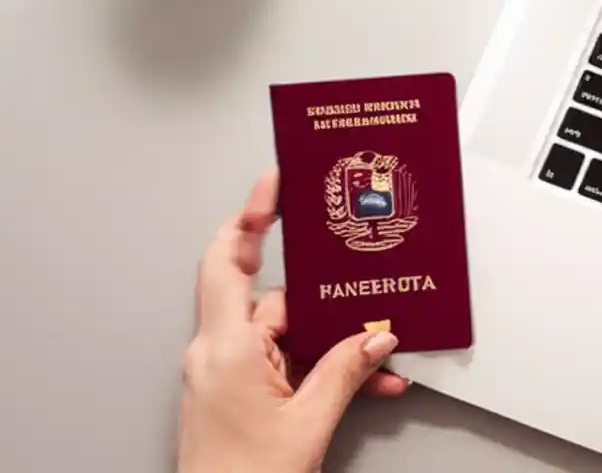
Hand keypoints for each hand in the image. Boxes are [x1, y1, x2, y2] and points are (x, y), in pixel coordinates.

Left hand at [179, 171, 410, 472]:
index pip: (226, 261)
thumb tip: (374, 340)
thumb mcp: (307, 423)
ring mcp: (227, 374)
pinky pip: (285, 364)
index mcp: (225, 349)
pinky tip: (360, 383)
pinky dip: (321, 371)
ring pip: (287, 336)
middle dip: (327, 305)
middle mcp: (218, 354)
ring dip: (333, 347)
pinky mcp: (238, 393)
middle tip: (364, 299)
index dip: (247, 217)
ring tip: (374, 359)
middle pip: (275, 301)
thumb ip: (344, 372)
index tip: (272, 185)